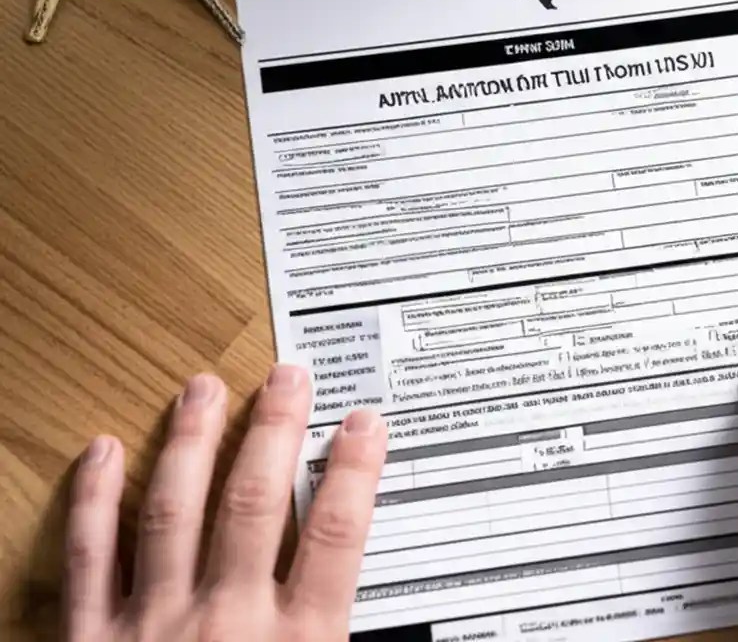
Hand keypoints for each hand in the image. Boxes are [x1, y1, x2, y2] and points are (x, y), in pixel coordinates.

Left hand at [62, 365, 386, 640]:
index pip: (337, 533)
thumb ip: (339, 637)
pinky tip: (103, 452)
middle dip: (274, 431)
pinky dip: (94, 500)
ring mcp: (155, 625)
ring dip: (192, 443)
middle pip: (255, 503)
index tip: (362, 425)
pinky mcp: (92, 639)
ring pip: (174, 512)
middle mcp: (228, 621)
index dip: (354, 469)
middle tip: (285, 381)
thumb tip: (388, 618)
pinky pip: (89, 558)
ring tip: (203, 392)